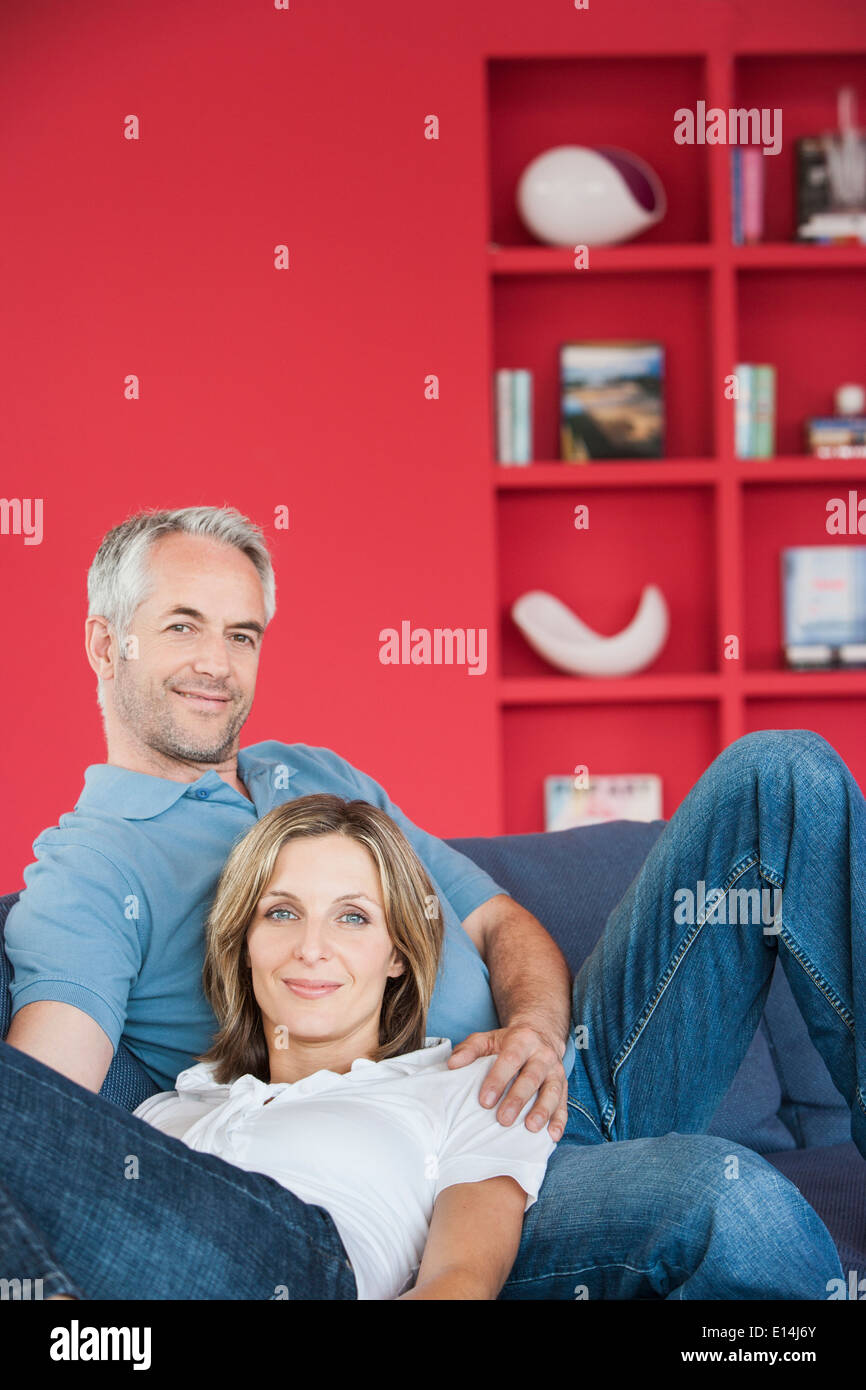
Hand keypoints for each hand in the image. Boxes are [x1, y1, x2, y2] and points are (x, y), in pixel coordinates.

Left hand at [447, 1022, 566, 1139]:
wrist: (541, 1034)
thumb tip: (452, 1065)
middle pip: (532, 1077)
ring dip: (542, 1110)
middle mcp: (542, 1055)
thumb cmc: (509, 1042)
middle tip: (503, 1119)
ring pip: (552, 1091)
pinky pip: (564, 1104)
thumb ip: (470, 1049)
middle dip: (518, 1099)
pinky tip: (552, 1135)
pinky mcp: (564, 1086)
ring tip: (530, 1128)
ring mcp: (556, 1071)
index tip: (485, 1101)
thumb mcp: (489, 1038)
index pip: (510, 1059)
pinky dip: (559, 1120)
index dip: (498, 1080)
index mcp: (522, 1040)